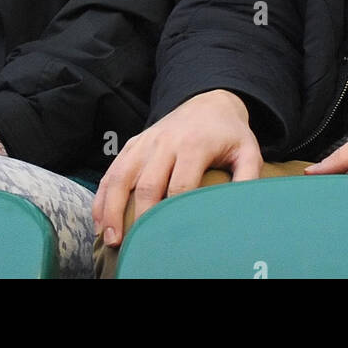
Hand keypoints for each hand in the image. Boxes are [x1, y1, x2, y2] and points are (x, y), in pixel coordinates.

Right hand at [93, 89, 262, 246]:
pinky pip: (113, 168)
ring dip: (112, 208)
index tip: (168, 239)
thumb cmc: (229, 133)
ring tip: (109, 238)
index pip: (180, 185)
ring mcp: (147, 141)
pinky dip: (103, 194)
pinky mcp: (135, 142)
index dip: (172, 214)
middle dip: (139, 218)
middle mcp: (166, 142)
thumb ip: (249, 177)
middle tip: (135, 247)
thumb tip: (246, 207)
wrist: (210, 101)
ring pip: (122, 176)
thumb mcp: (248, 150)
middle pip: (148, 184)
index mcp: (195, 145)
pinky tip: (98, 218)